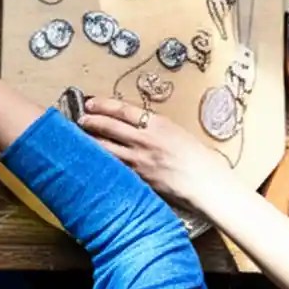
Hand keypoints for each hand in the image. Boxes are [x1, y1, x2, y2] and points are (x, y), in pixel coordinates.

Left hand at [75, 97, 230, 207]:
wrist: (208, 186)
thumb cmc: (202, 160)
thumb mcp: (180, 133)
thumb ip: (157, 128)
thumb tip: (138, 125)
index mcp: (158, 124)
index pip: (122, 110)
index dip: (103, 105)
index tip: (91, 102)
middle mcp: (145, 140)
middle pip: (109, 127)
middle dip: (91, 121)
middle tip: (80, 118)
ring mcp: (140, 161)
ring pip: (106, 148)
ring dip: (91, 141)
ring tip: (79, 137)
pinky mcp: (139, 179)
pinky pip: (115, 167)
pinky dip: (102, 162)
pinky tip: (93, 160)